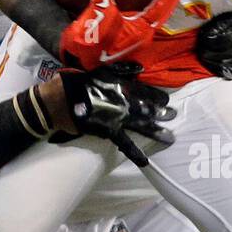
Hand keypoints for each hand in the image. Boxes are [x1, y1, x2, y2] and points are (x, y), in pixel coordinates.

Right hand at [53, 64, 174, 166]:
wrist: (57, 101)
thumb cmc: (75, 82)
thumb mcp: (99, 70)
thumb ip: (121, 69)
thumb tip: (139, 69)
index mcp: (120, 85)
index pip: (144, 90)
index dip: (156, 96)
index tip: (166, 100)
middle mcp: (123, 101)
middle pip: (147, 108)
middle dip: (161, 112)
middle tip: (174, 115)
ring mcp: (117, 117)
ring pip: (141, 125)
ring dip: (156, 131)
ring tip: (170, 137)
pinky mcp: (108, 131)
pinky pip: (124, 143)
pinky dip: (134, 153)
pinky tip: (145, 162)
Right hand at [58, 0, 183, 71]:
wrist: (80, 65)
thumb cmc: (92, 43)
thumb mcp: (97, 10)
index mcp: (142, 28)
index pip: (164, 4)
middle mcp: (143, 34)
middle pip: (162, 11)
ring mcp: (135, 38)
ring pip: (152, 17)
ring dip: (157, 3)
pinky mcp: (125, 39)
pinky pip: (140, 20)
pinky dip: (144, 9)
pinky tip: (138, 4)